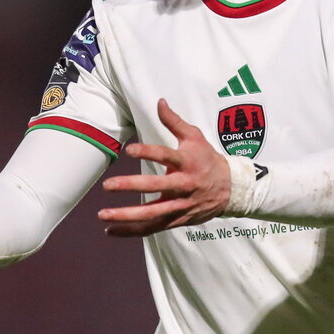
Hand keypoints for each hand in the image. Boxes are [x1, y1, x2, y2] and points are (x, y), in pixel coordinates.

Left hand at [99, 98, 230, 237]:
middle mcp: (184, 185)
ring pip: (152, 214)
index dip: (148, 152)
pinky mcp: (177, 219)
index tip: (128, 150)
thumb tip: (159, 102)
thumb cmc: (208, 159)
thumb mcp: (195, 137)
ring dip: (126, 216)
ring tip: (103, 215)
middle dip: (131, 186)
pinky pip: (152, 228)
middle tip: (108, 185)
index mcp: (187, 162)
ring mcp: (180, 205)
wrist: (231, 190)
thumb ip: (174, 122)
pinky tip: (111, 230)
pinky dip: (132, 231)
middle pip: (156, 187)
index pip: (166, 156)